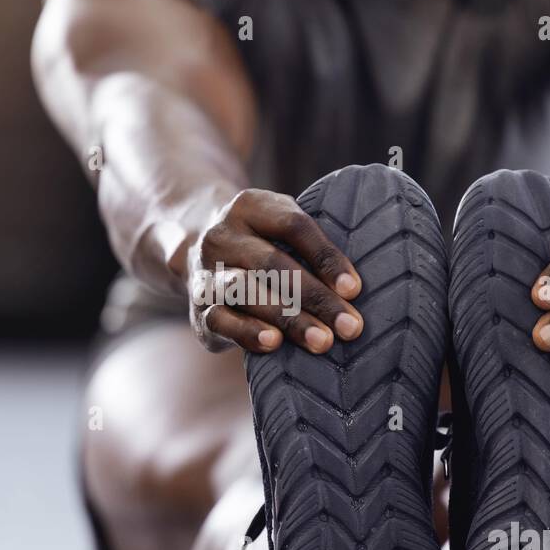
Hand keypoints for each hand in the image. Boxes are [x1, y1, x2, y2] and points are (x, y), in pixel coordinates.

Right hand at [186, 189, 363, 353]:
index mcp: (250, 206)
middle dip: (316, 298)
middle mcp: (222, 236)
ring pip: (246, 292)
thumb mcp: (280, 224)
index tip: (354, 290)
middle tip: (350, 326)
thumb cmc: (261, 241)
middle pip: (273, 263)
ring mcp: (206, 271)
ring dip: (288, 318)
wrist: (194, 248)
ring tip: (322, 341)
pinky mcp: (197, 308)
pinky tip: (274, 343)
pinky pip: (220, 320)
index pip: (293, 227)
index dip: (326, 258)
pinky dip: (247, 332)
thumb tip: (352, 289)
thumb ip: (310, 245)